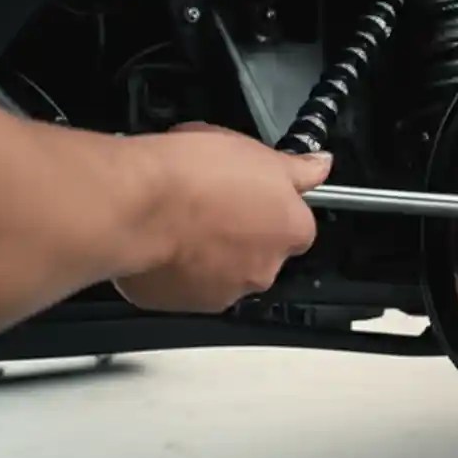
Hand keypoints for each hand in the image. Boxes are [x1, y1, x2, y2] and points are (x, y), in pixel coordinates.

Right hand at [114, 122, 330, 312]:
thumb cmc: (195, 175)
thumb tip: (320, 166)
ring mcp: (223, 292)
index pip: (294, 222)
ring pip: (222, 271)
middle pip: (260, 250)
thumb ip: (298, 168)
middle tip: (209, 200)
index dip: (268, 203)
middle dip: (238, 231)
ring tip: (180, 219)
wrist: (137, 204)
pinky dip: (175, 268)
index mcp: (291, 231)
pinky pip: (183, 285)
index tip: (247, 189)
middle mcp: (264, 270)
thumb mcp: (259, 153)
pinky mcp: (180, 304)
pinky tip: (160, 238)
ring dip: (208, 252)